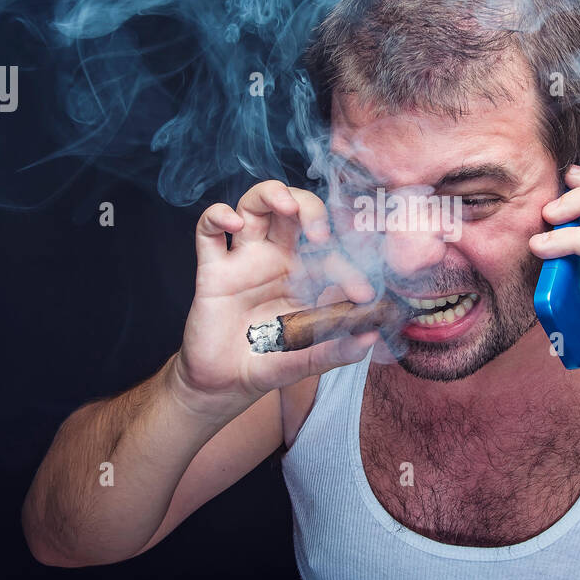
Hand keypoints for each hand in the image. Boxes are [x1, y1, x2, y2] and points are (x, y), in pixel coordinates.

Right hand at [172, 180, 379, 422]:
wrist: (228, 385)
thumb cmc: (270, 363)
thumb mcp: (312, 359)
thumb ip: (340, 349)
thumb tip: (371, 337)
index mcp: (304, 273)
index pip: (331, 253)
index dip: (350, 268)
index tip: (364, 296)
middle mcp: (275, 258)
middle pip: (293, 210)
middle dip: (310, 208)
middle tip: (320, 233)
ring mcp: (243, 260)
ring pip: (253, 205)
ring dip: (271, 194)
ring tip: (286, 205)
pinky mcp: (212, 271)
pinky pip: (207, 231)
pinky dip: (217, 216)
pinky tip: (232, 224)